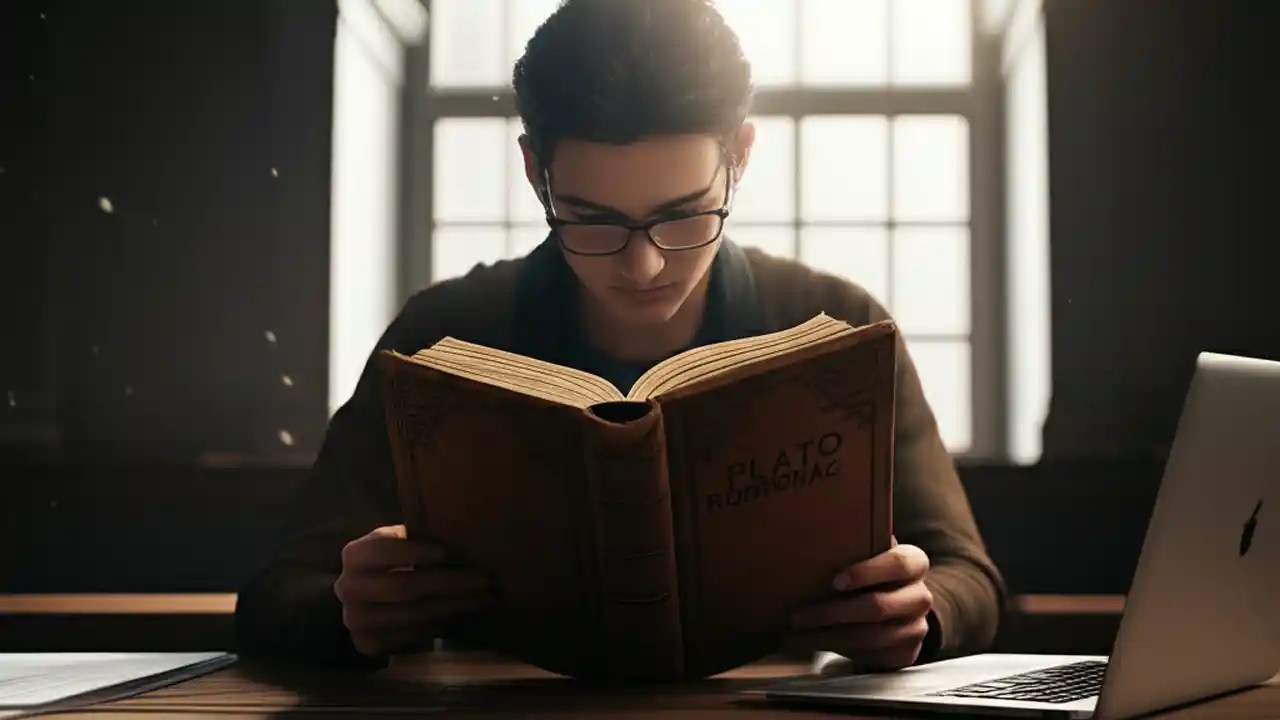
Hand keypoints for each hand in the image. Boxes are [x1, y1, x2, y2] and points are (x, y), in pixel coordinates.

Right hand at [334, 524, 495, 657]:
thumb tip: (461, 532)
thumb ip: (418, 537)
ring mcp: (355, 619)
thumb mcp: (399, 541)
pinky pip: (410, 636)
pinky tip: (464, 614)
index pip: (381, 550)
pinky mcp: (367, 643)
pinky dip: (441, 624)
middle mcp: (348, 588)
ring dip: (452, 606)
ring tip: (483, 598)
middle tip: (482, 579)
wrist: (368, 596)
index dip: (414, 552)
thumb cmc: (394, 560)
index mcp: (355, 555)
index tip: (447, 552)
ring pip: (411, 615)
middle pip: (402, 587)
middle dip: (447, 583)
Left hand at [787, 539, 932, 671]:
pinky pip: (872, 655)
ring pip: (872, 636)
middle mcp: (920, 596)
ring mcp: (916, 628)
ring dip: (830, 636)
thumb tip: (821, 537)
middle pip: (878, 606)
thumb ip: (858, 546)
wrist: (900, 610)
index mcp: (915, 563)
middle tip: (800, 615)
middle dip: (833, 612)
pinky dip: (840, 651)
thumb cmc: (874, 576)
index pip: (899, 563)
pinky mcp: (906, 653)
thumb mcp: (871, 556)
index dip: (866, 572)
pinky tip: (817, 643)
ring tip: (801, 633)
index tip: (835, 582)